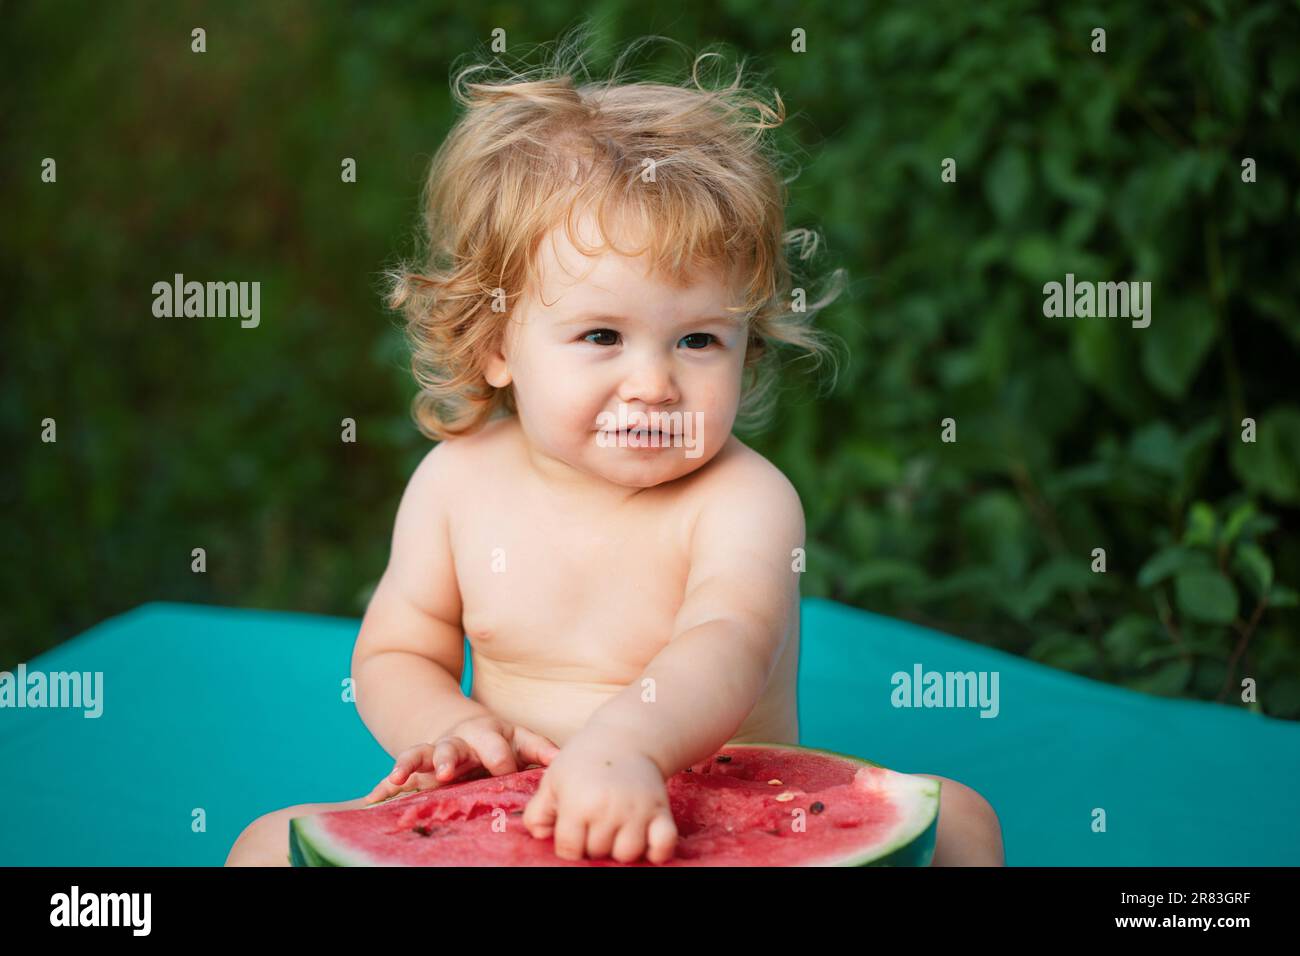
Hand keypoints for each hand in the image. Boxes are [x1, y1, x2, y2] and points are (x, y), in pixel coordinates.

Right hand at [364, 713, 559, 803]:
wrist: (461, 725)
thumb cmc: (497, 739)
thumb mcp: (519, 739)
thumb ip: (539, 750)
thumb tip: (561, 761)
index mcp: (486, 735)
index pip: (494, 746)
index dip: (499, 759)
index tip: (504, 770)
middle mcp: (456, 742)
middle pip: (452, 747)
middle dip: (448, 758)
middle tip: (445, 772)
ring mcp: (432, 754)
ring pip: (419, 753)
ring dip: (409, 764)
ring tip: (398, 777)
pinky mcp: (415, 768)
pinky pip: (397, 774)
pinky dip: (384, 786)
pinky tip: (372, 798)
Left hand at [522, 725, 677, 863]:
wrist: (626, 737)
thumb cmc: (584, 759)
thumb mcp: (553, 779)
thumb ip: (538, 811)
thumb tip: (539, 837)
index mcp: (578, 802)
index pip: (569, 849)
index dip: (568, 845)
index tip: (572, 831)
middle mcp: (608, 809)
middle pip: (597, 853)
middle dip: (593, 844)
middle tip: (594, 823)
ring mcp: (637, 811)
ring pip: (627, 854)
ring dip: (620, 848)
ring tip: (616, 830)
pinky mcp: (661, 810)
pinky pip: (664, 844)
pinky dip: (657, 851)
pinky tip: (645, 841)